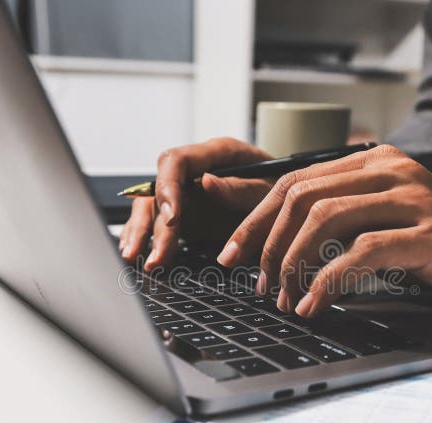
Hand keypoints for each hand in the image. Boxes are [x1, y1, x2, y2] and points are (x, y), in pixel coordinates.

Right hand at [118, 137, 272, 268]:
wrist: (293, 199)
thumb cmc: (286, 188)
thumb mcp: (274, 190)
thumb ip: (243, 188)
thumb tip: (206, 182)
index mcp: (217, 152)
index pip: (176, 161)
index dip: (168, 189)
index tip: (172, 219)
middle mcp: (196, 168)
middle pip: (158, 188)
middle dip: (152, 223)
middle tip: (156, 255)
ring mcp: (187, 189)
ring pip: (151, 206)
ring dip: (142, 233)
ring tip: (140, 260)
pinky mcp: (185, 210)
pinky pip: (156, 220)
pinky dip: (145, 237)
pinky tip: (137, 255)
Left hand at [216, 144, 431, 315]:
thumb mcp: (382, 221)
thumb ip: (335, 217)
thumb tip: (269, 231)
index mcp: (373, 162)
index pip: (294, 180)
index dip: (254, 217)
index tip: (232, 254)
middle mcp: (391, 169)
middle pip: (302, 196)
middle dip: (267, 244)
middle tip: (257, 284)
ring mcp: (413, 197)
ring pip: (326, 218)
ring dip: (294, 264)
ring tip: (284, 298)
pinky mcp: (431, 232)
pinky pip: (363, 251)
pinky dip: (329, 281)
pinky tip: (315, 305)